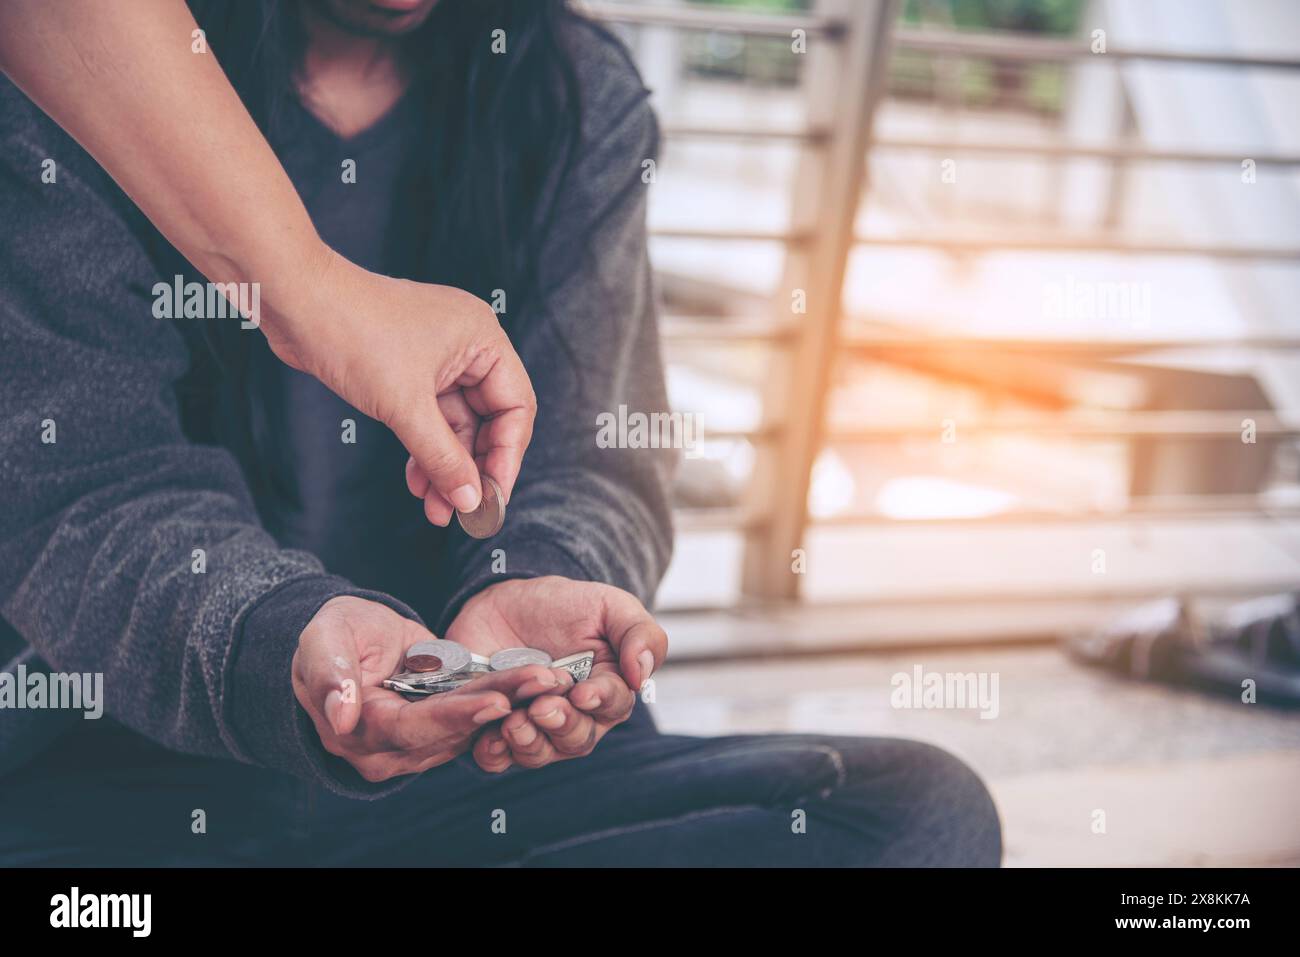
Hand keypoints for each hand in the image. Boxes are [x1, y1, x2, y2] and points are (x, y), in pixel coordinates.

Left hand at [265, 246, 535, 522]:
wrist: (293, 302)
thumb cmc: (351, 330)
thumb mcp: (404, 405)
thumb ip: (443, 456)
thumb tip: (470, 499)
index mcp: (482, 338)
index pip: (515, 407)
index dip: (506, 456)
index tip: (492, 496)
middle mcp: (466, 346)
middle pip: (487, 420)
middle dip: (471, 468)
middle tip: (462, 510)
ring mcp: (436, 358)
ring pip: (455, 424)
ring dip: (446, 466)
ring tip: (436, 507)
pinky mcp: (407, 370)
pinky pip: (428, 418)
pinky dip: (424, 450)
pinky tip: (417, 481)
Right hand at [292, 596, 570, 783]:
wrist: (349, 638)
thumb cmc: (332, 634)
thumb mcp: (324, 639)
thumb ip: (329, 674)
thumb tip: (341, 717)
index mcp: (360, 733)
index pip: (413, 729)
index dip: (454, 716)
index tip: (495, 701)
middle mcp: (390, 751)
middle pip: (452, 730)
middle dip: (499, 704)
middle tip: (542, 683)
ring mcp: (418, 744)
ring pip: (471, 724)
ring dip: (512, 700)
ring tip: (548, 676)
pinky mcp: (441, 729)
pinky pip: (476, 714)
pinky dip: (507, 695)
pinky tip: (538, 679)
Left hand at [444, 577, 667, 772]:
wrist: (508, 602)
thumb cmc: (566, 605)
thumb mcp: (609, 605)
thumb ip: (639, 634)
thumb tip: (642, 677)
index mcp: (607, 690)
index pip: (613, 706)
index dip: (600, 702)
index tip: (583, 693)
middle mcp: (575, 717)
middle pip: (578, 739)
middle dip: (562, 725)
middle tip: (543, 706)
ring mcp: (535, 727)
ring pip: (540, 754)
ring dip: (529, 743)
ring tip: (514, 721)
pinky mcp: (496, 730)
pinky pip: (497, 758)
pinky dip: (494, 754)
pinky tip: (491, 737)